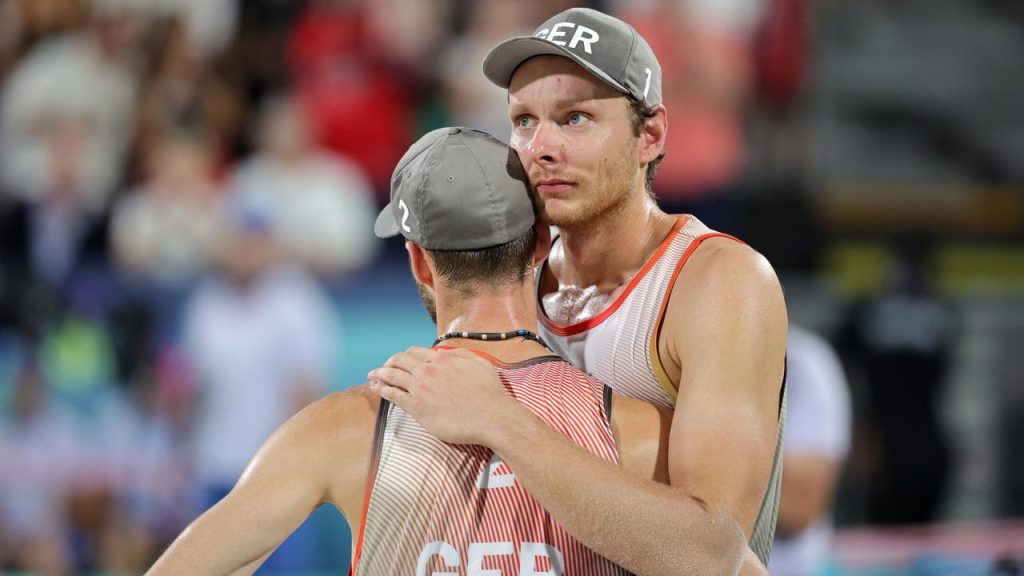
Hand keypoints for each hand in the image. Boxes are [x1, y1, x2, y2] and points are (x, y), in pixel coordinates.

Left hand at [367, 346, 523, 444]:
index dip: (405, 355)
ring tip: (372, 376)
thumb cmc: (490, 393)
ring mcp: (421, 388)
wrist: (491, 416)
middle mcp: (429, 370)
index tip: (400, 360)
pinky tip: (377, 389)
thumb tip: (449, 352)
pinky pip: (393, 395)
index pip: (416, 352)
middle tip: (383, 367)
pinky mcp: (417, 407)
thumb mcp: (480, 363)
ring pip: (393, 376)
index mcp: (443, 359)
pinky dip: (382, 390)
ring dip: (379, 374)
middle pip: (400, 361)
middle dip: (389, 363)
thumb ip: (462, 354)